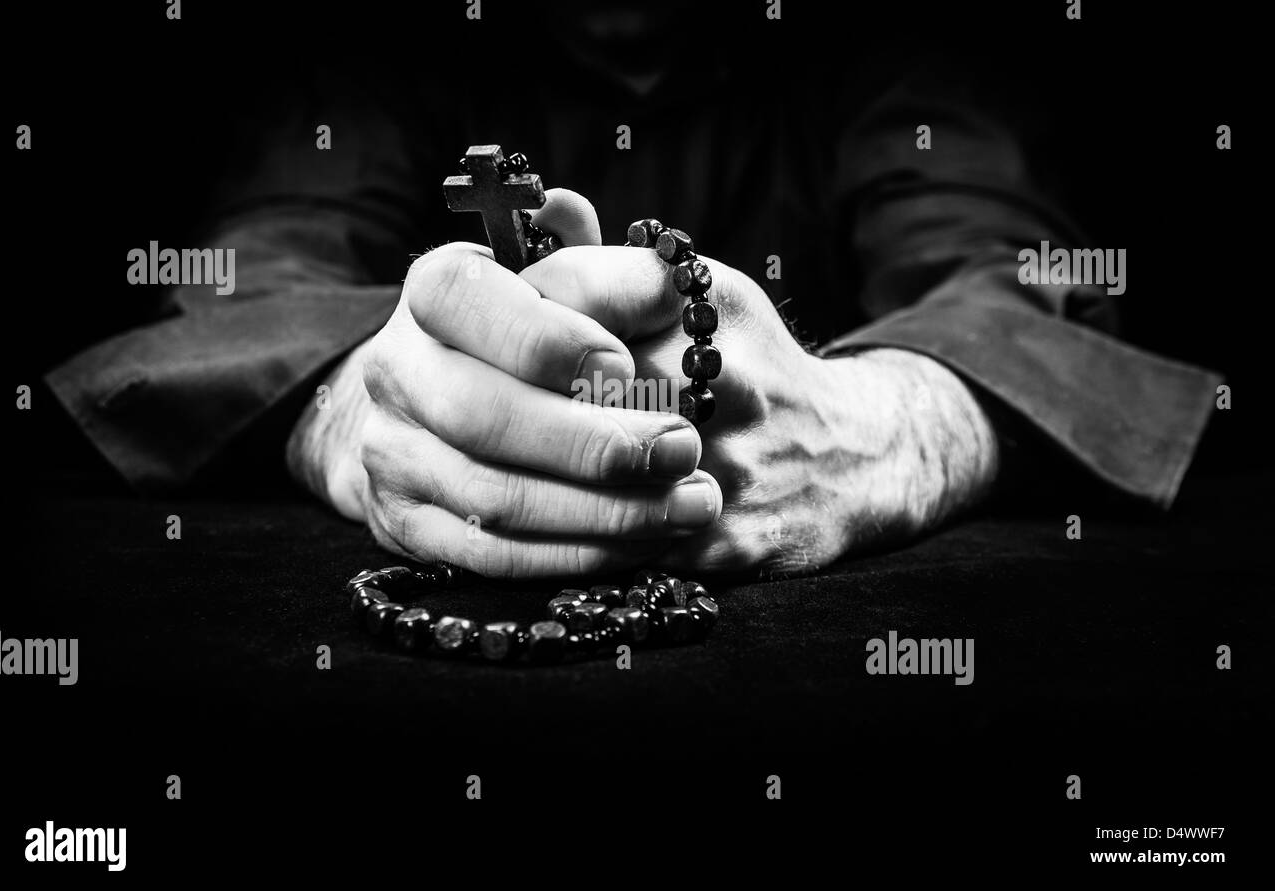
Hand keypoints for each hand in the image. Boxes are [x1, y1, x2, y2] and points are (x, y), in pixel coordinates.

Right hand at [287, 190, 725, 576]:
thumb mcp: (573, 283)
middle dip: (594, 443)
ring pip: (494, 497)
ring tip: (687, 503)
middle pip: (481, 416)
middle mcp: (397, 369)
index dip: (544, 339)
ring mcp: (393, 453)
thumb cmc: (534, 333)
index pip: (462, 300)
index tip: (624, 367)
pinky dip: (575, 553)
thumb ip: (600, 266)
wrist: (443, 404)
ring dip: (604, 510)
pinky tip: (641, 542)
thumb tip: (617, 249)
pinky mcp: (408, 525)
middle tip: (683, 449)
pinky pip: (493, 556)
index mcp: (433, 292)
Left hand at [521, 246, 1001, 575]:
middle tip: (462, 418)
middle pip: (564, 387)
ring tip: (488, 473)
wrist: (858, 453)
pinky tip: (542, 529)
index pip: (564, 286)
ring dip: (523, 479)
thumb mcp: (694, 292)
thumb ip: (608, 259)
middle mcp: (722, 370)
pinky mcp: (731, 536)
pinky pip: (617, 545)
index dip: (505, 319)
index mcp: (702, 296)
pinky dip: (569, 541)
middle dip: (502, 407)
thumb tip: (542, 210)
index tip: (483, 343)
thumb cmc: (747, 365)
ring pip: (582, 475)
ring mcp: (730, 458)